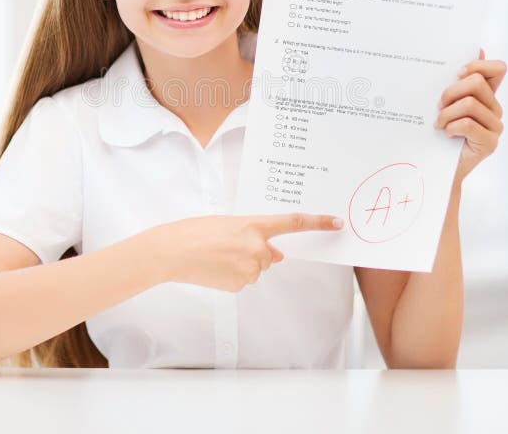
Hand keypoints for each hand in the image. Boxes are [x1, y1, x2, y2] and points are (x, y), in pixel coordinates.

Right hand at [144, 213, 342, 290]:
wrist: (170, 251)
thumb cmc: (194, 231)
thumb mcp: (227, 224)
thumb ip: (254, 235)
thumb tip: (277, 255)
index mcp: (253, 225)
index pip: (293, 223)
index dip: (317, 222)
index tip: (336, 222)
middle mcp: (256, 247)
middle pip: (269, 254)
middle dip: (254, 252)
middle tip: (225, 246)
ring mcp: (249, 268)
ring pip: (255, 269)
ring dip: (241, 264)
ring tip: (215, 256)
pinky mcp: (239, 285)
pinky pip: (243, 281)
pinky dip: (231, 276)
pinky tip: (213, 268)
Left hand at [434, 48, 507, 185]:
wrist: (436, 165)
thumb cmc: (438, 132)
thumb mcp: (444, 103)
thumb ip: (456, 82)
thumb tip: (474, 51)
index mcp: (486, 95)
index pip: (498, 69)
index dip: (479, 65)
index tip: (458, 72)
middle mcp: (494, 108)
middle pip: (476, 82)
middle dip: (451, 91)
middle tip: (438, 106)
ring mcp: (495, 126)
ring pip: (470, 103)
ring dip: (447, 113)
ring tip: (438, 124)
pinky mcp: (490, 142)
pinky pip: (468, 124)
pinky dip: (451, 127)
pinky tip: (446, 134)